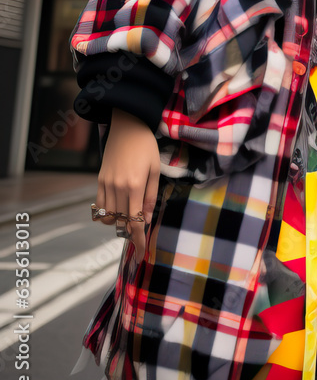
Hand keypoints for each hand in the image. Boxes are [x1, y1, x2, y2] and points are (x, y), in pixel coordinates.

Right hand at [94, 109, 159, 258]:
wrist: (127, 127)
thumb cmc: (147, 147)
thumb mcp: (156, 171)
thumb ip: (151, 197)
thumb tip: (145, 220)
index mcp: (134, 186)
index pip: (134, 222)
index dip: (138, 240)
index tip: (142, 252)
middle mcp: (117, 188)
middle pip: (119, 222)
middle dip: (129, 233)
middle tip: (139, 236)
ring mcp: (105, 185)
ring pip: (107, 217)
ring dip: (117, 223)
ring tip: (129, 218)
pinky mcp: (99, 180)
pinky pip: (99, 205)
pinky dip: (106, 213)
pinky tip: (118, 210)